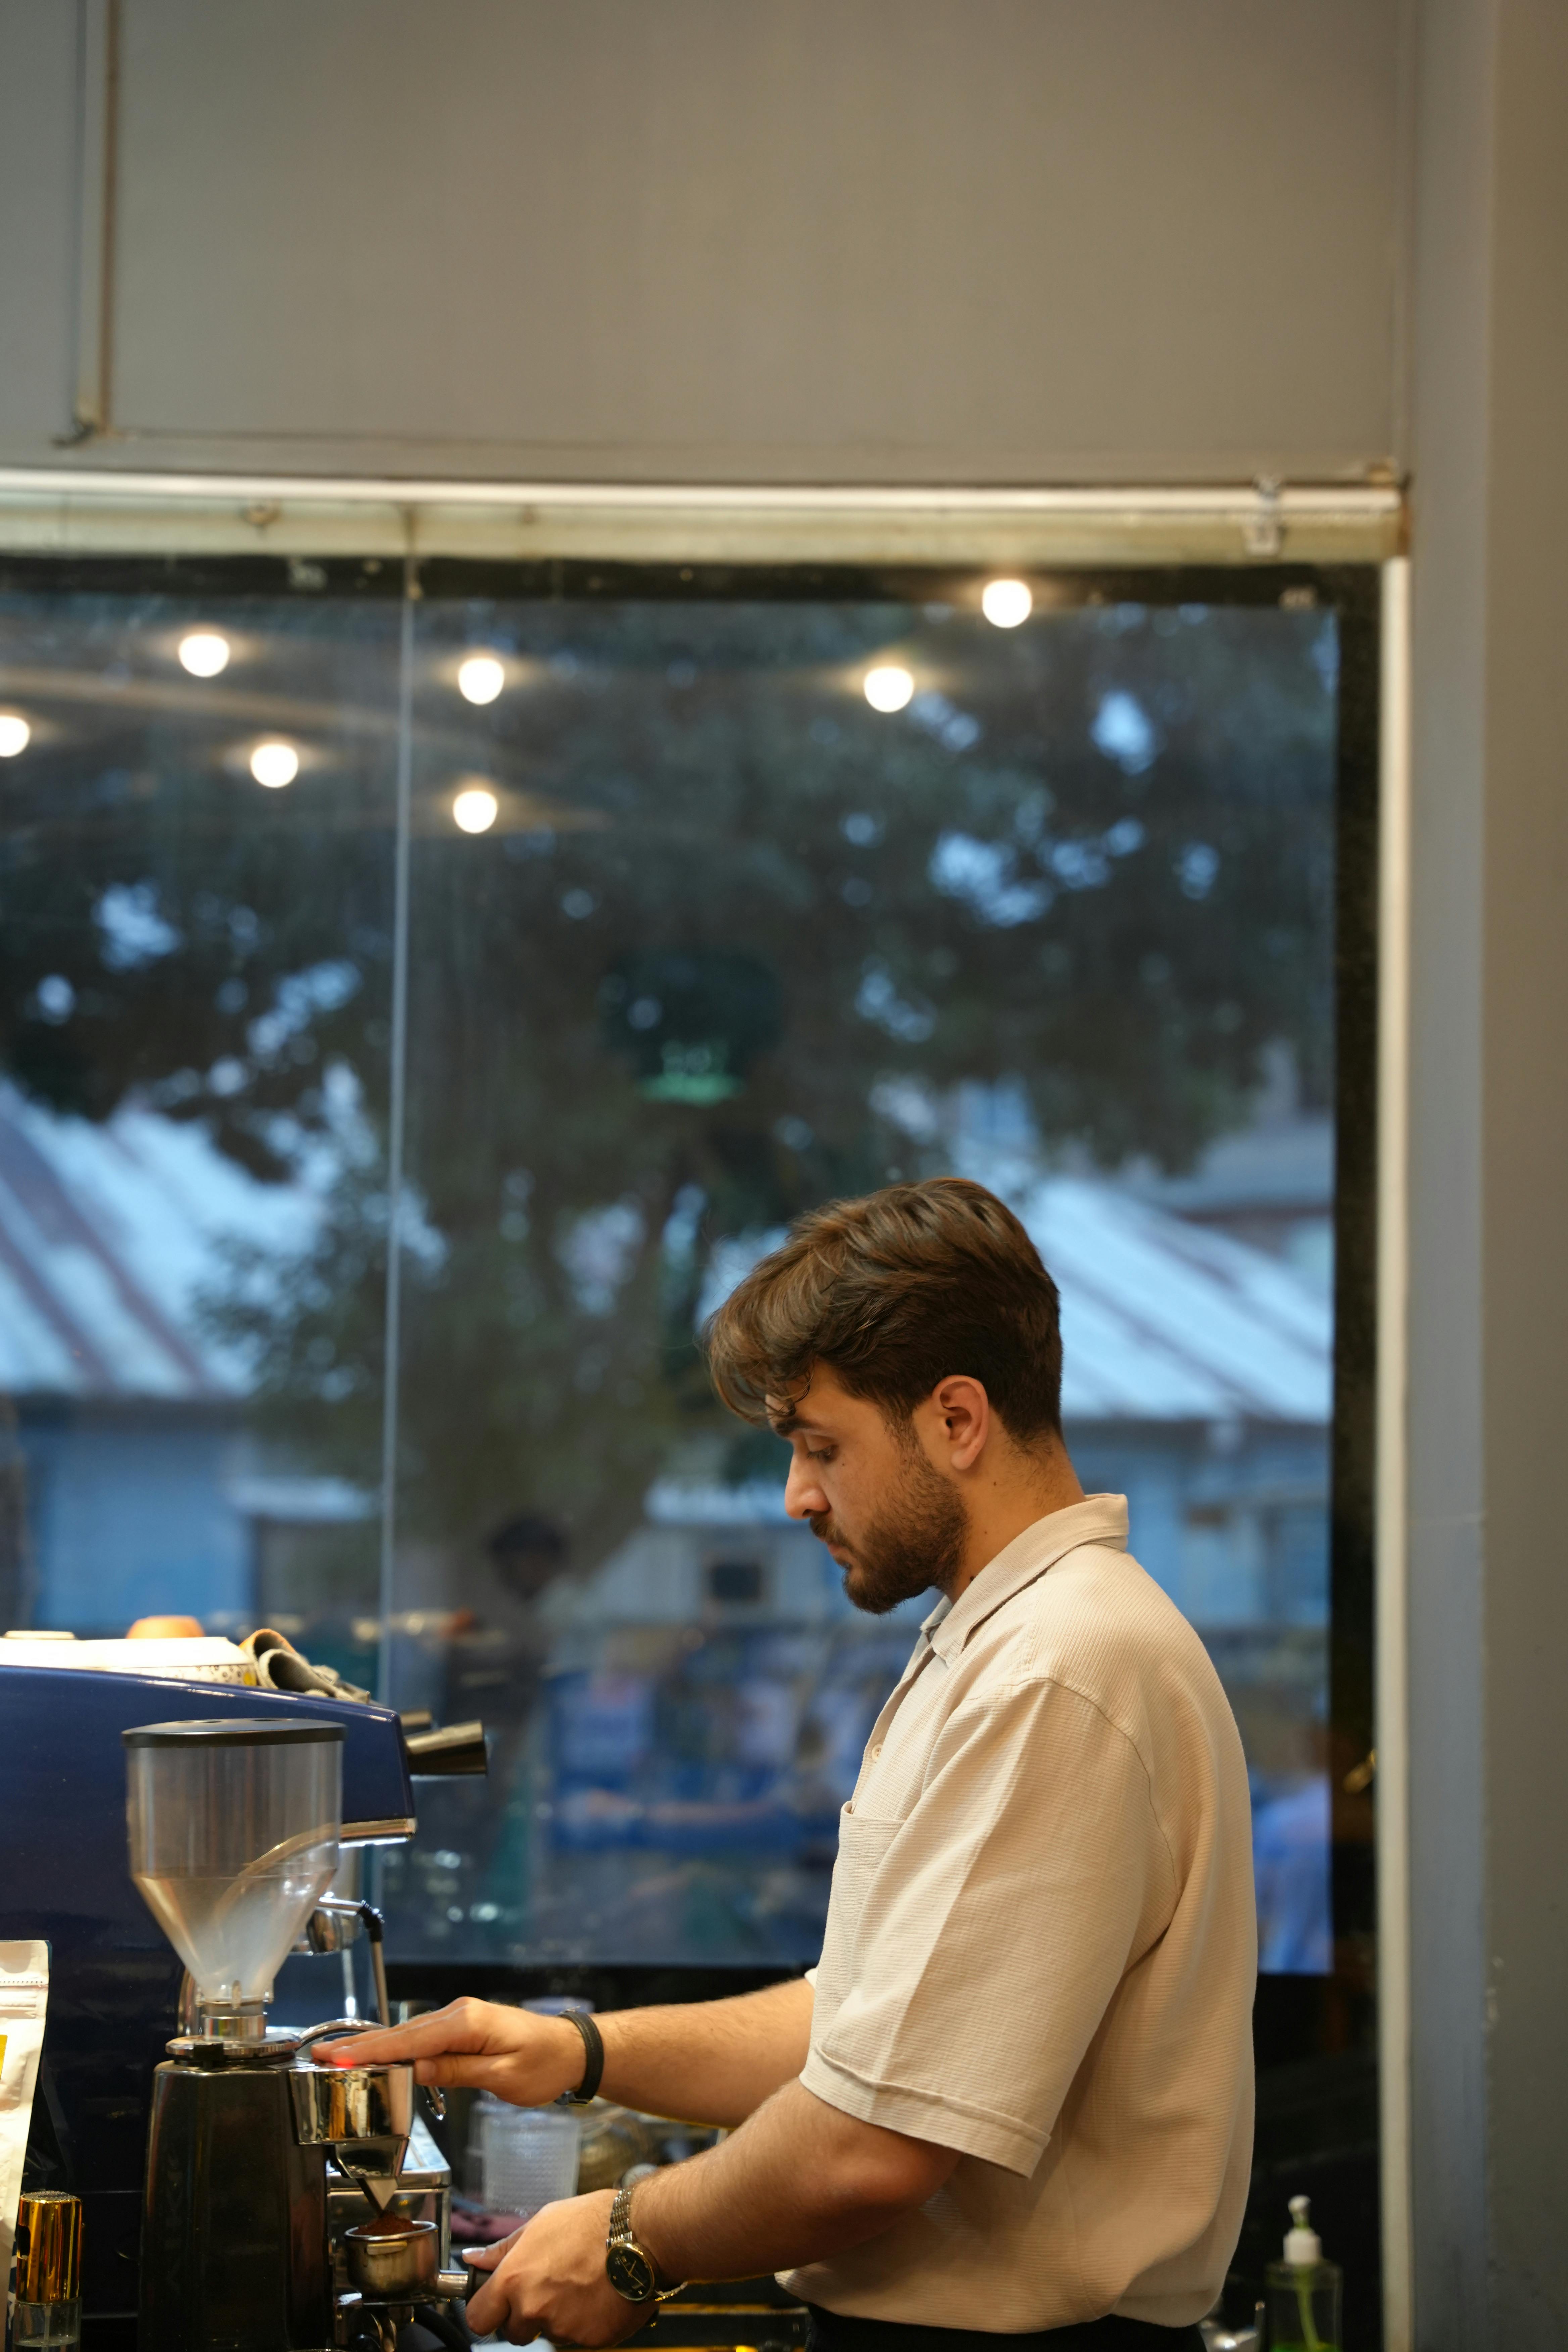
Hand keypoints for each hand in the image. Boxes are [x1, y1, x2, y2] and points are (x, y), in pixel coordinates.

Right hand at [314, 1997, 585, 2101]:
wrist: (569, 2049)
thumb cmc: (543, 2064)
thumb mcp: (502, 2077)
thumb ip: (457, 2072)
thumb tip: (414, 2069)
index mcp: (467, 2023)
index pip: (409, 2040)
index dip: (370, 2050)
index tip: (336, 2057)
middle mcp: (458, 2014)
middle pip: (401, 2034)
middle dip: (360, 2046)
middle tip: (320, 2056)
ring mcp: (459, 2018)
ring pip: (408, 2035)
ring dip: (374, 2047)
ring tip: (337, 2059)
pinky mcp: (461, 2028)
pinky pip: (422, 2038)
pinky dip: (396, 2047)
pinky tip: (377, 2057)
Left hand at [465, 2189, 647, 2346]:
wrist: (641, 2235)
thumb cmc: (592, 2222)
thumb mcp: (541, 2222)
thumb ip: (504, 2248)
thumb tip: (474, 2260)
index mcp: (515, 2279)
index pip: (478, 2318)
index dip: (486, 2311)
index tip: (495, 2304)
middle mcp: (534, 2308)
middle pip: (514, 2332)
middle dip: (526, 2315)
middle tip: (549, 2288)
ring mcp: (562, 2328)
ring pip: (549, 2333)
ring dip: (558, 2316)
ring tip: (581, 2283)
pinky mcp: (589, 2340)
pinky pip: (578, 2338)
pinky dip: (585, 2322)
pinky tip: (597, 2295)